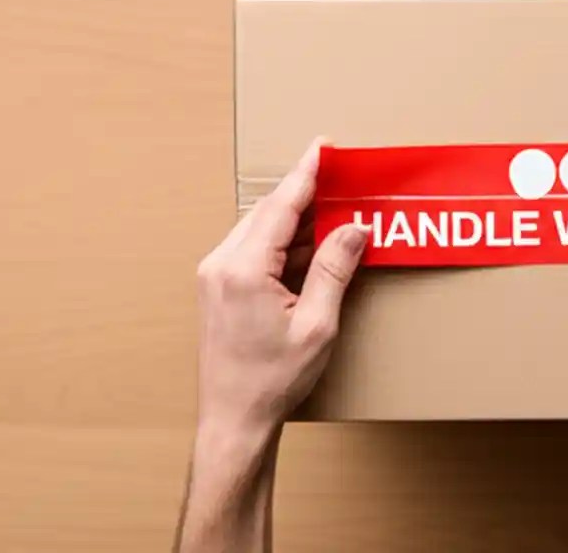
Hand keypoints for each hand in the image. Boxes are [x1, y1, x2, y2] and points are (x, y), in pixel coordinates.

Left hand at [194, 137, 366, 434]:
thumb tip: (353, 228)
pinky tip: (309, 245)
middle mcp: (221, 264)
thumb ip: (334, 269)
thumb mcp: (317, 324)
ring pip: (260, 228)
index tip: (322, 149)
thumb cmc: (273, 380)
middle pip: (268, 212)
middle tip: (339, 177)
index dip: (305, 175)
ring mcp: (214, 275)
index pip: (280, 207)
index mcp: (243, 270)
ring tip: (333, 211)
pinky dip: (282, 241)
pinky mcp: (217, 286)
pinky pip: (253, 248)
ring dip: (295, 220)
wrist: (234, 418)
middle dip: (305, 194)